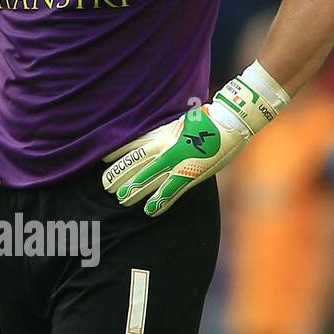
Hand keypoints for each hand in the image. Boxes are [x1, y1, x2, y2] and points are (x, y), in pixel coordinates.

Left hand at [102, 103, 248, 216]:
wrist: (230, 123)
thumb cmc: (206, 122)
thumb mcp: (179, 123)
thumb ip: (164, 133)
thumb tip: (154, 141)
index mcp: (161, 133)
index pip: (132, 144)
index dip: (116, 154)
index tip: (103, 162)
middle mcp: (165, 146)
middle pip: (134, 163)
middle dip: (119, 176)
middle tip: (106, 186)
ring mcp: (177, 161)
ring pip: (148, 178)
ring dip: (134, 190)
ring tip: (122, 200)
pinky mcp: (190, 174)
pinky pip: (170, 191)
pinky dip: (159, 202)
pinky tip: (149, 211)